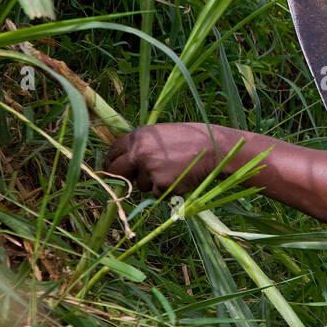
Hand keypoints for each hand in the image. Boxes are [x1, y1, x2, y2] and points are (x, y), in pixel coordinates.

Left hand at [105, 122, 242, 195]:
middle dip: (119, 178)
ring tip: (173, 170)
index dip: (112, 162)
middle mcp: (139, 151)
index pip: (113, 151)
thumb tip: (126, 160)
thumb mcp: (163, 134)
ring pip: (139, 184)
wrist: (214, 148)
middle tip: (127, 181)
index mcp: (139, 135)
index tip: (112, 169)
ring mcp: (148, 169)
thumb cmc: (192, 139)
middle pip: (115, 171)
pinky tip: (179, 177)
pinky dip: (165, 189)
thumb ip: (143, 144)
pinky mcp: (159, 184)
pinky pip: (155, 192)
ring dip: (151, 182)